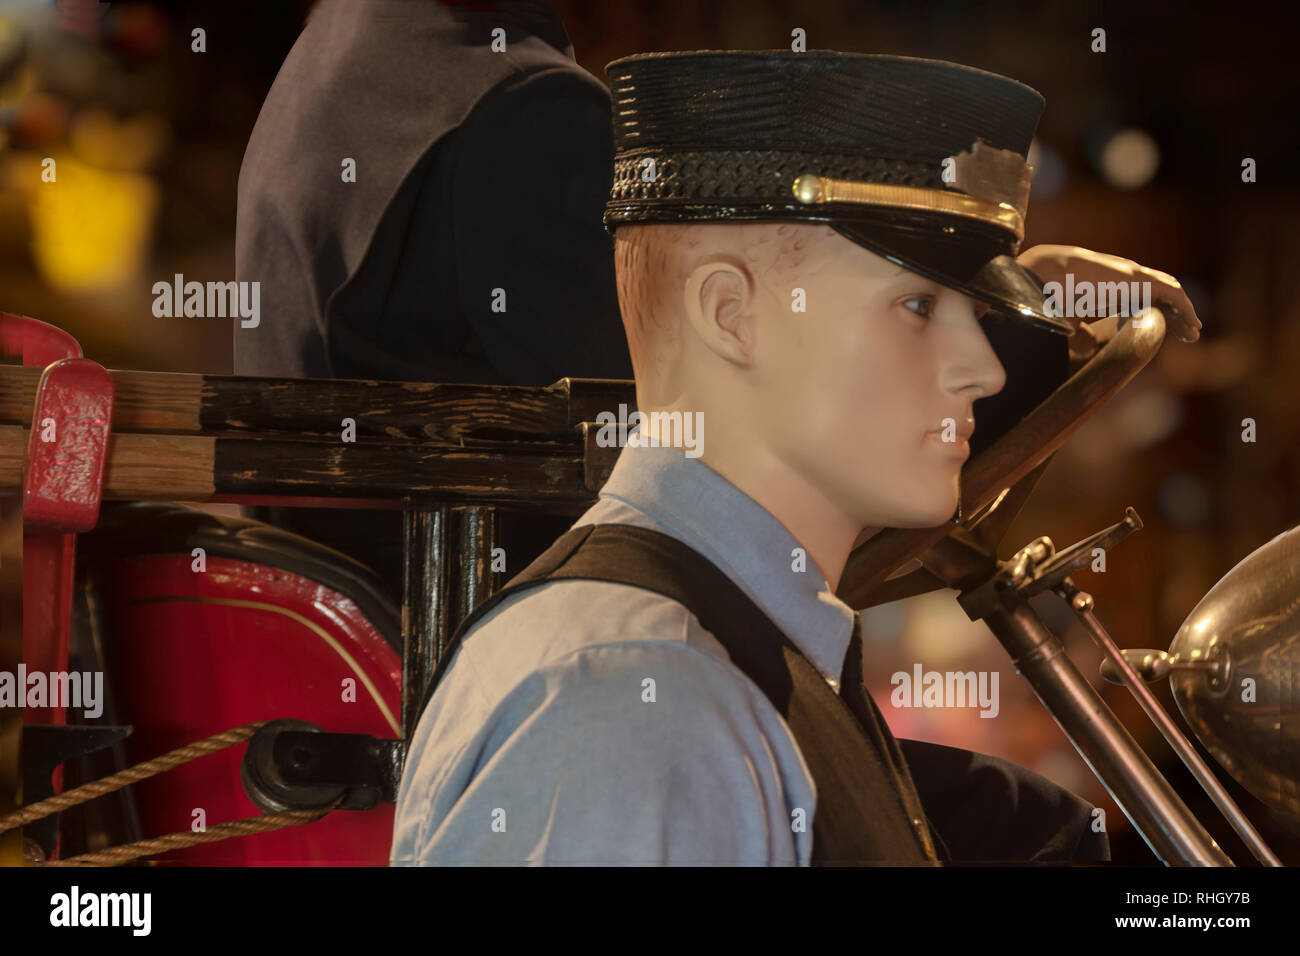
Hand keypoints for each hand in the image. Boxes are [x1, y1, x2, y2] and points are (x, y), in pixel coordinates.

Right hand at [1016, 244, 1201, 366]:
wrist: (1049, 275)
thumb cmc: (1052, 295)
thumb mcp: (1069, 319)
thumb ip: (1079, 334)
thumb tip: (1086, 351)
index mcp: (1111, 285)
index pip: (1142, 297)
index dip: (1156, 313)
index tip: (1165, 331)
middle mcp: (1126, 277)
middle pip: (1161, 294)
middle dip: (1176, 314)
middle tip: (1187, 333)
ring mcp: (1135, 275)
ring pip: (1171, 293)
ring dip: (1183, 312)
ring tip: (1192, 332)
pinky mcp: (1142, 279)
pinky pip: (1173, 294)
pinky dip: (1185, 308)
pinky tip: (1191, 324)